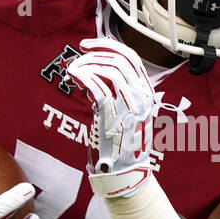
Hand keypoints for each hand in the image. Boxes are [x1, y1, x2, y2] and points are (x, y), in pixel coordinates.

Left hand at [65, 37, 159, 197]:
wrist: (124, 173)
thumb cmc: (121, 144)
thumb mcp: (129, 114)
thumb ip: (119, 92)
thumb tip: (95, 71)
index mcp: (147, 94)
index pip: (131, 58)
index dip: (109, 46)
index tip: (89, 45)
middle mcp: (141, 98)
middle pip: (119, 60)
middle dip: (95, 52)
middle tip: (78, 55)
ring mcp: (128, 107)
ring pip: (108, 70)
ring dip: (87, 65)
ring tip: (74, 70)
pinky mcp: (112, 116)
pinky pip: (97, 86)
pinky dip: (82, 76)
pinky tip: (73, 77)